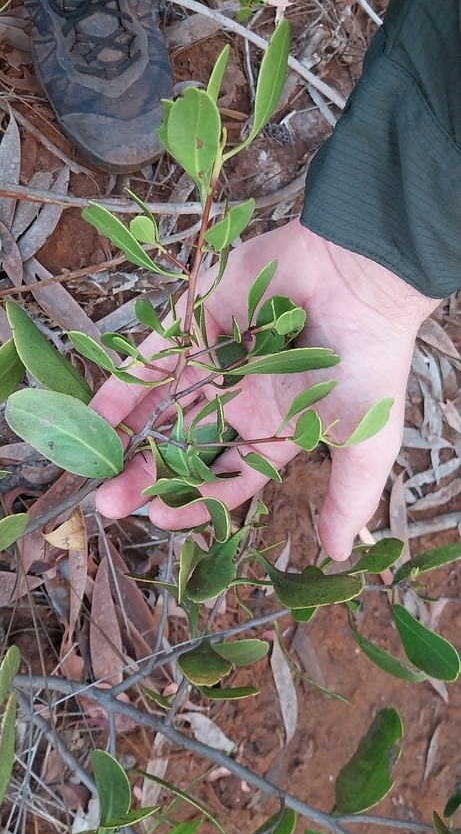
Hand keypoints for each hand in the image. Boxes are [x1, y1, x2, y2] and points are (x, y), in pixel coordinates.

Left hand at [92, 219, 439, 559]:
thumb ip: (348, 498)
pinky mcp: (196, 319)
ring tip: (92, 467)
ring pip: (161, 404)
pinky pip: (150, 358)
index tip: (159, 520)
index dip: (195, 502)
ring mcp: (215, 357)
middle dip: (147, 475)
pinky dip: (123, 385)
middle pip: (183, 445)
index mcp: (277, 426)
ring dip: (127, 435)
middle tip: (109, 503)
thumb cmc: (371, 361)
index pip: (227, 477)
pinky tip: (95, 415)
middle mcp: (240, 395)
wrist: (363, 278)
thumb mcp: (367, 441)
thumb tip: (335, 554)